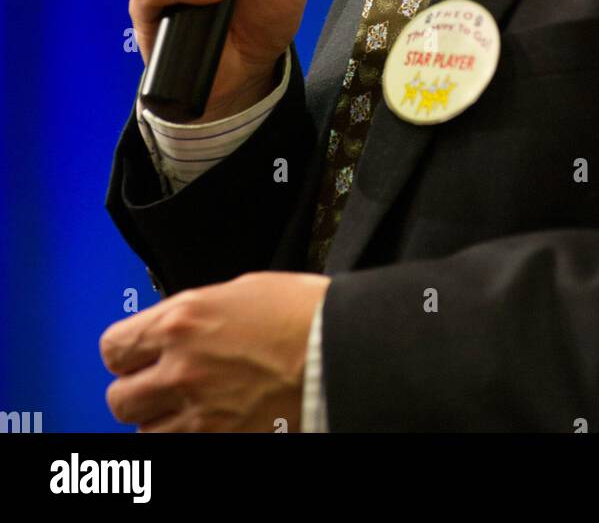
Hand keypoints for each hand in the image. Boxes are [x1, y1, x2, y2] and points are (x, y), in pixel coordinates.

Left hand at [100, 272, 330, 432]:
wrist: (340, 348)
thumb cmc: (301, 313)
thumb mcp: (236, 291)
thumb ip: (190, 315)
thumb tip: (167, 331)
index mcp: (180, 321)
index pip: (112, 348)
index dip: (126, 353)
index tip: (137, 356)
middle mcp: (180, 369)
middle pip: (120, 399)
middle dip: (138, 392)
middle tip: (162, 385)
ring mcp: (198, 414)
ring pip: (144, 435)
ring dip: (161, 423)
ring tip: (188, 408)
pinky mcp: (219, 444)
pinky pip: (175, 452)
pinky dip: (186, 439)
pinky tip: (208, 424)